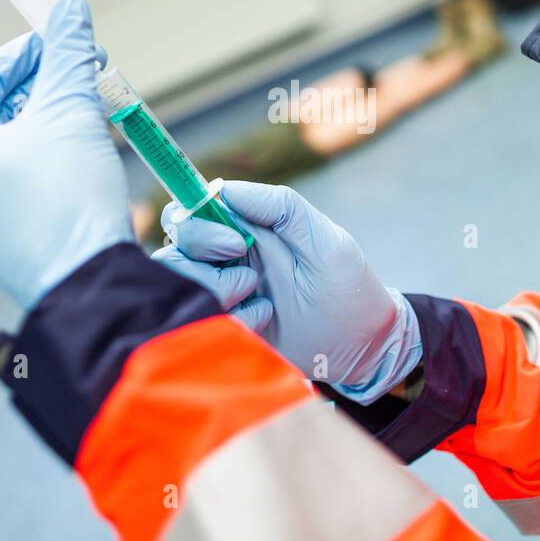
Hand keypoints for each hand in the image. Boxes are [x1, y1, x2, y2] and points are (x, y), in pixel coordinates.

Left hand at [0, 0, 132, 309]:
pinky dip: (38, 157)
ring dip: (46, 121)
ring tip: (91, 107)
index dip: (30, 53)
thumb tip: (71, 3)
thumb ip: (67, 52)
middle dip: (43, 88)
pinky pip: (4, 181)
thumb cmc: (68, 196)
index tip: (69, 39)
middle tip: (88, 70)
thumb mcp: (70, 111)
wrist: (87, 284)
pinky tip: (77, 148)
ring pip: (0, 146)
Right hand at [152, 181, 420, 403]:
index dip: (194, 220)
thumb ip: (281, 208)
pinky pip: (198, 321)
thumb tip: (224, 189)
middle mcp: (225, 260)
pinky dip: (231, 321)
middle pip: (175, 245)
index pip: (190, 211)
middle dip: (203, 257)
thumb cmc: (349, 291)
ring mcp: (223, 296)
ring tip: (259, 301)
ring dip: (215, 290)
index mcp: (245, 230)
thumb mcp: (325, 242)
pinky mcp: (225, 330)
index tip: (232, 242)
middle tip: (249, 277)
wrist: (364, 351)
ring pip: (180, 283)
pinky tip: (263, 324)